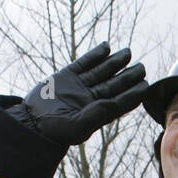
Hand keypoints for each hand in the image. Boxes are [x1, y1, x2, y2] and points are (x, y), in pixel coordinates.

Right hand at [12, 43, 146, 145]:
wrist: (31, 121)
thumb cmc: (55, 130)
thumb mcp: (78, 126)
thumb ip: (97, 115)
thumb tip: (114, 105)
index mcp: (97, 113)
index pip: (120, 102)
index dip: (133, 93)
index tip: (145, 85)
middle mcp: (90, 99)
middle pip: (114, 85)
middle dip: (128, 76)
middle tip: (142, 67)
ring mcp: (79, 87)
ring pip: (101, 72)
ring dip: (115, 62)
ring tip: (128, 53)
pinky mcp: (66, 77)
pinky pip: (84, 64)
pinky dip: (95, 55)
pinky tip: (106, 47)